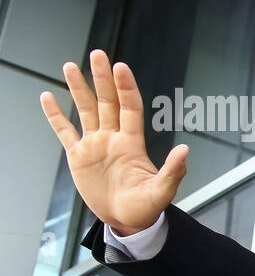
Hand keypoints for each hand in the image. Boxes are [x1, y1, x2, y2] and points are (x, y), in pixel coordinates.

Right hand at [40, 50, 187, 235]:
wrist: (127, 221)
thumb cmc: (146, 207)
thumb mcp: (162, 191)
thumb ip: (173, 171)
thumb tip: (185, 150)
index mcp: (132, 143)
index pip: (129, 107)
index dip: (126, 87)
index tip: (120, 68)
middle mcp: (113, 138)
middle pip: (107, 101)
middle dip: (102, 78)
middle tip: (98, 54)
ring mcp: (95, 145)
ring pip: (85, 110)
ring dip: (78, 89)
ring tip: (70, 66)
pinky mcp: (78, 156)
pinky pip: (64, 131)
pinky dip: (55, 115)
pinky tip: (48, 97)